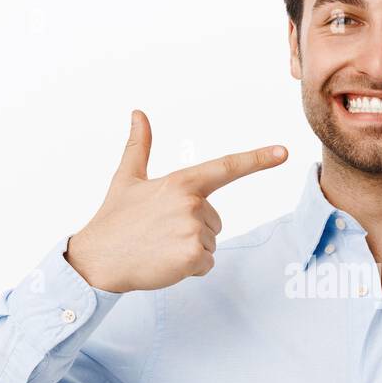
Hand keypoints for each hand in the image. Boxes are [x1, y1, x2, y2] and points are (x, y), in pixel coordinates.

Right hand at [65, 110, 287, 292]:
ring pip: (210, 243)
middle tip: (160, 233)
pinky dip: (189, 268)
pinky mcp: (193, 256)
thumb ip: (139, 146)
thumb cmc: (113, 219)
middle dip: (193, 230)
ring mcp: (193, 229)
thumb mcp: (126, 178)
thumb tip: (138, 114)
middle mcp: (191, 202)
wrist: (97, 260)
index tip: (284, 152)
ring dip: (189, 250)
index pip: (226, 168)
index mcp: (180, 181)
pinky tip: (164, 263)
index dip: (258, 159)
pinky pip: (207, 263)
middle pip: (215, 221)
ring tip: (159, 247)